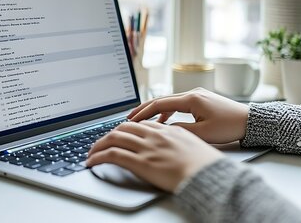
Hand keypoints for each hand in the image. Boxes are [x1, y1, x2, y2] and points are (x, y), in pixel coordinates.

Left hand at [87, 121, 222, 191]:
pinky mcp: (141, 162)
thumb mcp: (196, 145)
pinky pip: (112, 155)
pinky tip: (92, 161)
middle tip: (101, 142)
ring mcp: (147, 147)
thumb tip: (173, 142)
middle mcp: (155, 135)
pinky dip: (98, 157)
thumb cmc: (206, 165)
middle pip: (124, 128)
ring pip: (114, 138)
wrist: (209, 175)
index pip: (141, 125)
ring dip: (98, 145)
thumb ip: (180, 139)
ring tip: (91, 152)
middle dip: (109, 135)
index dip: (127, 129)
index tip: (120, 134)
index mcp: (169, 131)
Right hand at [128, 87, 249, 143]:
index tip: (131, 120)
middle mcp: (193, 93)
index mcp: (191, 99)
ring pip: (170, 101)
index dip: (143, 112)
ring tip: (143, 120)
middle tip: (129, 118)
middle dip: (144, 109)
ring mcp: (197, 95)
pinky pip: (179, 103)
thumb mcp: (203, 133)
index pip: (160, 104)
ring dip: (156, 110)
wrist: (250, 121)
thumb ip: (180, 131)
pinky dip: (168, 111)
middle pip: (162, 99)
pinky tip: (164, 121)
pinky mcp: (202, 99)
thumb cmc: (230, 127)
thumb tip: (163, 132)